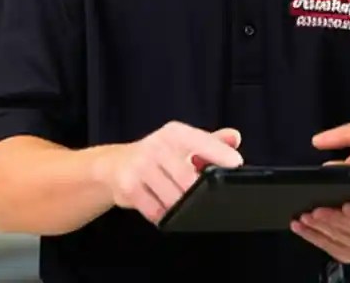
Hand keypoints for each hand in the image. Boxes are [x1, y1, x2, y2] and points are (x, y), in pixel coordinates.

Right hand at [95, 121, 242, 223]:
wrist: (113, 165)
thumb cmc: (156, 156)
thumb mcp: (183, 143)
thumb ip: (211, 142)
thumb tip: (235, 137)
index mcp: (175, 133)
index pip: (203, 142)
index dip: (221, 155)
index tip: (236, 165)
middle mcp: (157, 146)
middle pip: (189, 178)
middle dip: (201, 193)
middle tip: (208, 199)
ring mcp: (141, 166)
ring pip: (174, 198)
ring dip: (183, 207)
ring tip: (186, 206)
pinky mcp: (128, 187)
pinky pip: (156, 210)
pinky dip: (166, 216)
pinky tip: (167, 212)